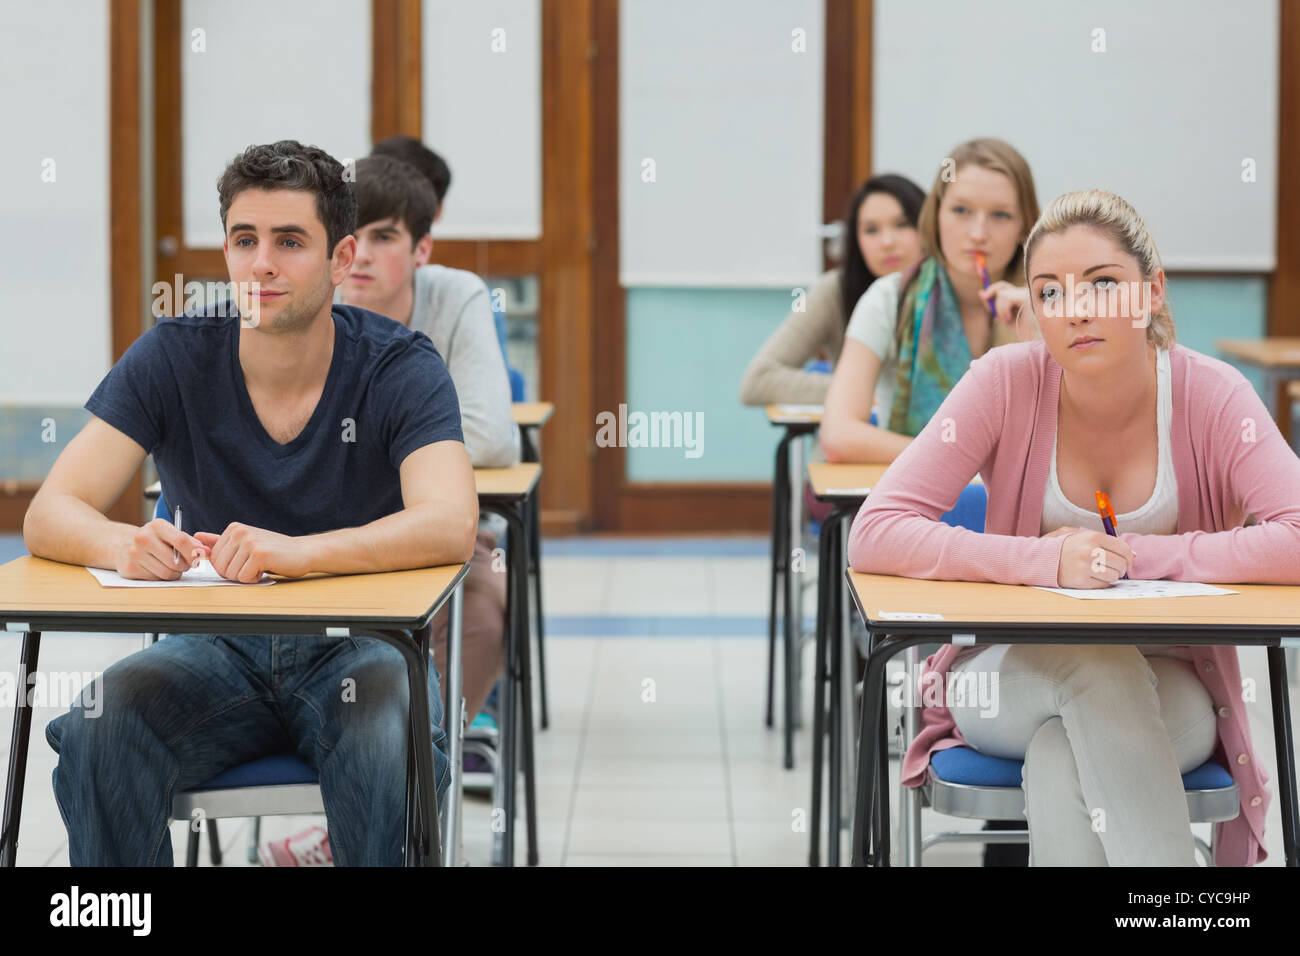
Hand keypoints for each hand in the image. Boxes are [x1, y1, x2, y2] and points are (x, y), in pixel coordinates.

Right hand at [116, 518, 210, 580]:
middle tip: (183, 564)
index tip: (199, 558)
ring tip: (170, 566)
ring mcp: (134, 554)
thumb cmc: (154, 539)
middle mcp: (143, 538)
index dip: (193, 552)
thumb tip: (206, 551)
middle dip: (184, 566)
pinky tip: (155, 568)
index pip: (181, 541)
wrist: (122, 544)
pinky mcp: (130, 568)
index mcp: (157, 526)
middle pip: (175, 561)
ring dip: (174, 573)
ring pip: (167, 573)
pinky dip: (160, 576)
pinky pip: (155, 579)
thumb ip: (190, 542)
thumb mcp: (171, 534)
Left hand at [194, 524, 313, 582]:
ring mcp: (249, 542)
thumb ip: (220, 541)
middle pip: (220, 567)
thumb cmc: (275, 550)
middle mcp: (239, 532)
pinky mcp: (259, 554)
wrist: (303, 552)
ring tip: (260, 566)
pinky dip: (255, 579)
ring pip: (231, 574)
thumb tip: (196, 537)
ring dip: (246, 577)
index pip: (213, 559)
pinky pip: (244, 578)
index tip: (245, 561)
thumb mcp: (246, 542)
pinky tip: (265, 569)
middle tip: (253, 566)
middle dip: (236, 573)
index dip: (229, 567)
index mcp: (234, 528)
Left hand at [978, 281, 1028, 326]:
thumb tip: (981, 293)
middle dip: (990, 291)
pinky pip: (1006, 298)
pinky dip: (1004, 310)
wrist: (1033, 336)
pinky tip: (1010, 318)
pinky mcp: (1025, 296)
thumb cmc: (1020, 328)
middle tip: (984, 297)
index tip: (983, 296)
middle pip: (1002, 285)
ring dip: (999, 309)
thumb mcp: (1003, 316)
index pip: (1003, 288)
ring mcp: (1025, 293)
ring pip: (1001, 294)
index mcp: (1019, 296)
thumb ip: (994, 306)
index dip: (991, 291)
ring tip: (1006, 319)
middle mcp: (1024, 292)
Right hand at [1054, 529, 1135, 588]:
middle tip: (1116, 568)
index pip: (1124, 548)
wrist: (1043, 558)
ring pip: (1114, 576)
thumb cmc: (1066, 546)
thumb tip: (1133, 555)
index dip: (1129, 556)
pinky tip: (1093, 576)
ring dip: (1112, 575)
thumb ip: (1109, 542)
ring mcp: (1085, 567)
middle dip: (1122, 568)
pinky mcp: (1081, 581)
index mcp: (1093, 537)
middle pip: (1121, 564)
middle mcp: (1090, 551)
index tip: (1127, 561)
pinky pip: (1103, 584)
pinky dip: (1102, 582)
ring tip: (1103, 572)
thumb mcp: (1085, 536)